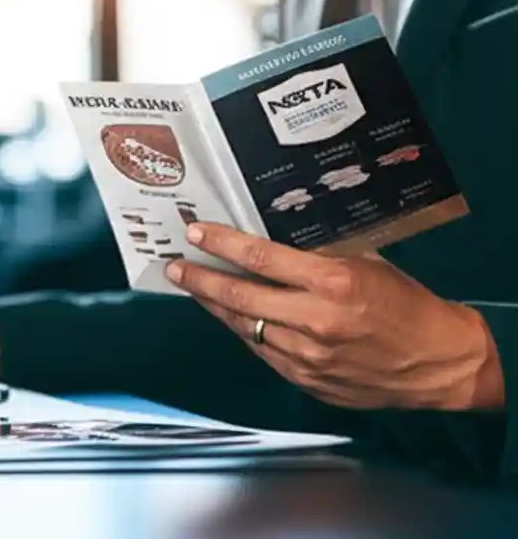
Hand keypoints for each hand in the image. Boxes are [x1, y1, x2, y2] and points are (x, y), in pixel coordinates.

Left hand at [166, 223, 503, 410]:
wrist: (440, 363)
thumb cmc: (407, 305)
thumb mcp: (367, 265)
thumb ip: (318, 257)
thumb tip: (271, 241)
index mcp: (333, 284)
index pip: (261, 260)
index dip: (222, 245)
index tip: (196, 234)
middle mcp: (315, 322)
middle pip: (240, 297)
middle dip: (201, 280)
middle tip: (175, 266)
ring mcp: (308, 357)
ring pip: (246, 327)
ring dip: (216, 306)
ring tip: (194, 288)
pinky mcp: (307, 381)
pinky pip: (264, 351)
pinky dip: (244, 331)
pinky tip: (231, 317)